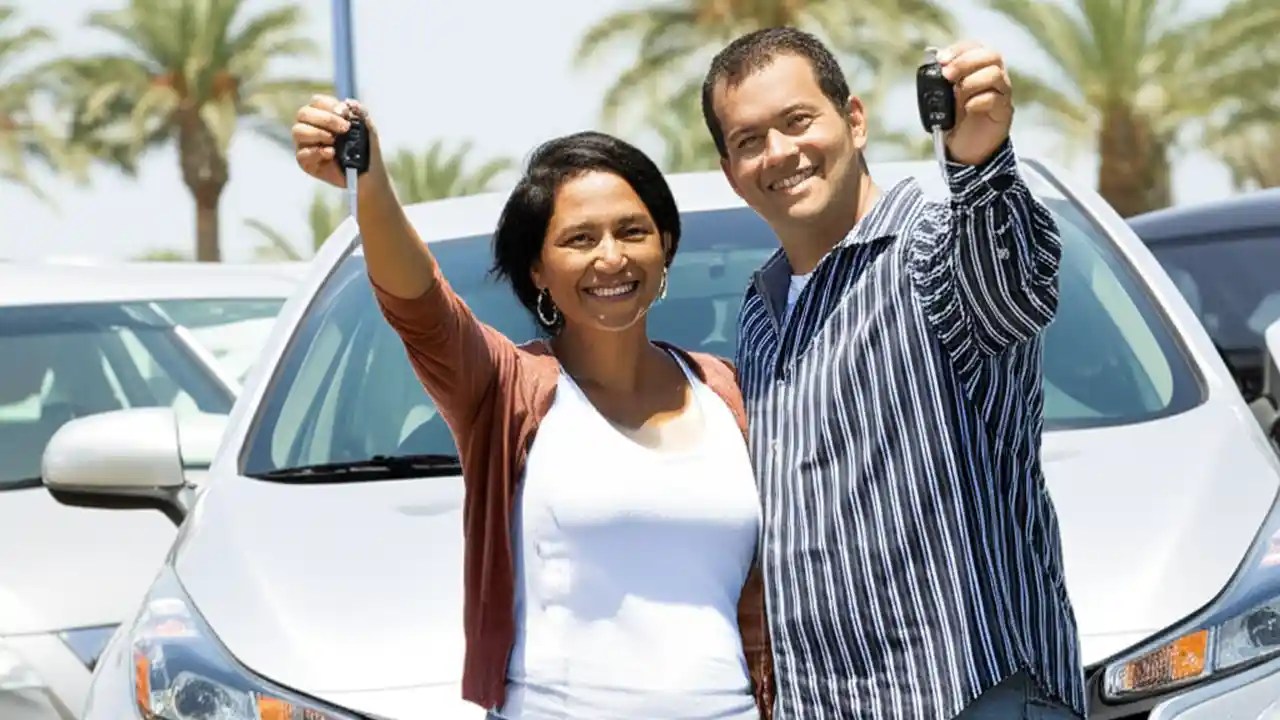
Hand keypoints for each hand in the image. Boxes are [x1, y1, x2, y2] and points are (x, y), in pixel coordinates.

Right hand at [292, 94, 379, 187]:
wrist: (368, 174)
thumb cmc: (365, 149)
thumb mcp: (368, 129)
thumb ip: (360, 113)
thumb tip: (350, 103)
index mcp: (322, 115)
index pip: (317, 101)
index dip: (330, 105)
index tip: (346, 114)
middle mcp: (309, 127)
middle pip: (303, 113)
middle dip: (326, 119)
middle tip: (345, 129)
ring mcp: (305, 144)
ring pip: (298, 131)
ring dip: (318, 133)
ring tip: (334, 141)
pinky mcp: (305, 161)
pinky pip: (302, 153)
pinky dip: (317, 152)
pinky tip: (331, 153)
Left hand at [937, 41, 1012, 165]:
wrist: (967, 147)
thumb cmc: (956, 118)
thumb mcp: (945, 95)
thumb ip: (942, 79)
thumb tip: (933, 61)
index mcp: (980, 68)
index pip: (976, 47)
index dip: (959, 50)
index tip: (941, 59)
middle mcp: (995, 76)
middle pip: (991, 56)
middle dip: (965, 62)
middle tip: (947, 75)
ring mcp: (1002, 93)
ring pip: (995, 74)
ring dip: (972, 81)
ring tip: (957, 94)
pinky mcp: (1003, 112)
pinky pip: (996, 99)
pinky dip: (979, 101)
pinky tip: (967, 108)